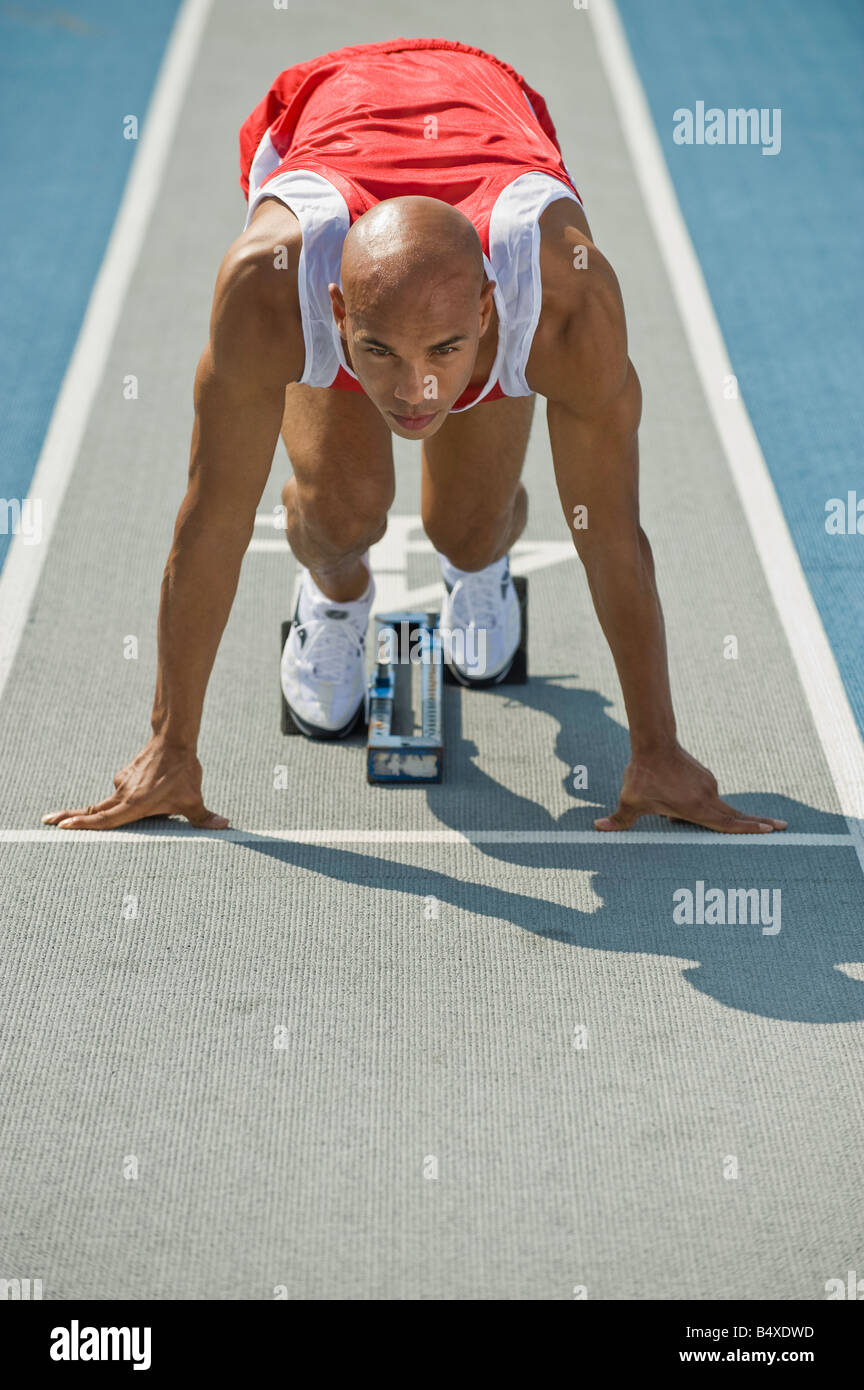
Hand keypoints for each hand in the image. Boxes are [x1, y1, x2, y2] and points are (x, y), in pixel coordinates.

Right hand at [42, 737, 228, 830]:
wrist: (174, 739)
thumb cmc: (182, 772)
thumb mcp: (194, 798)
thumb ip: (205, 816)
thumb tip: (226, 826)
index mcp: (134, 804)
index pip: (105, 818)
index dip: (84, 824)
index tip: (62, 826)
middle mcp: (123, 794)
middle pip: (94, 810)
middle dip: (71, 817)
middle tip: (48, 822)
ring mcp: (122, 784)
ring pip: (110, 802)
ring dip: (105, 811)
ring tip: (110, 810)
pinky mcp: (126, 776)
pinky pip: (122, 792)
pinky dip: (125, 797)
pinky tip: (146, 790)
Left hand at [595, 744, 786, 833]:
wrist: (653, 742)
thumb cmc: (643, 775)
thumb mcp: (629, 801)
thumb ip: (619, 820)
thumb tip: (597, 830)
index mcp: (697, 808)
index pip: (729, 824)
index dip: (750, 829)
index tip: (772, 829)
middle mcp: (709, 796)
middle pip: (736, 815)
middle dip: (759, 822)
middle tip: (782, 827)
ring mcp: (709, 785)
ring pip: (714, 806)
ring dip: (710, 815)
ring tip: (692, 806)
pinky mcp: (705, 776)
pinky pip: (706, 796)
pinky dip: (701, 804)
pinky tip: (677, 797)